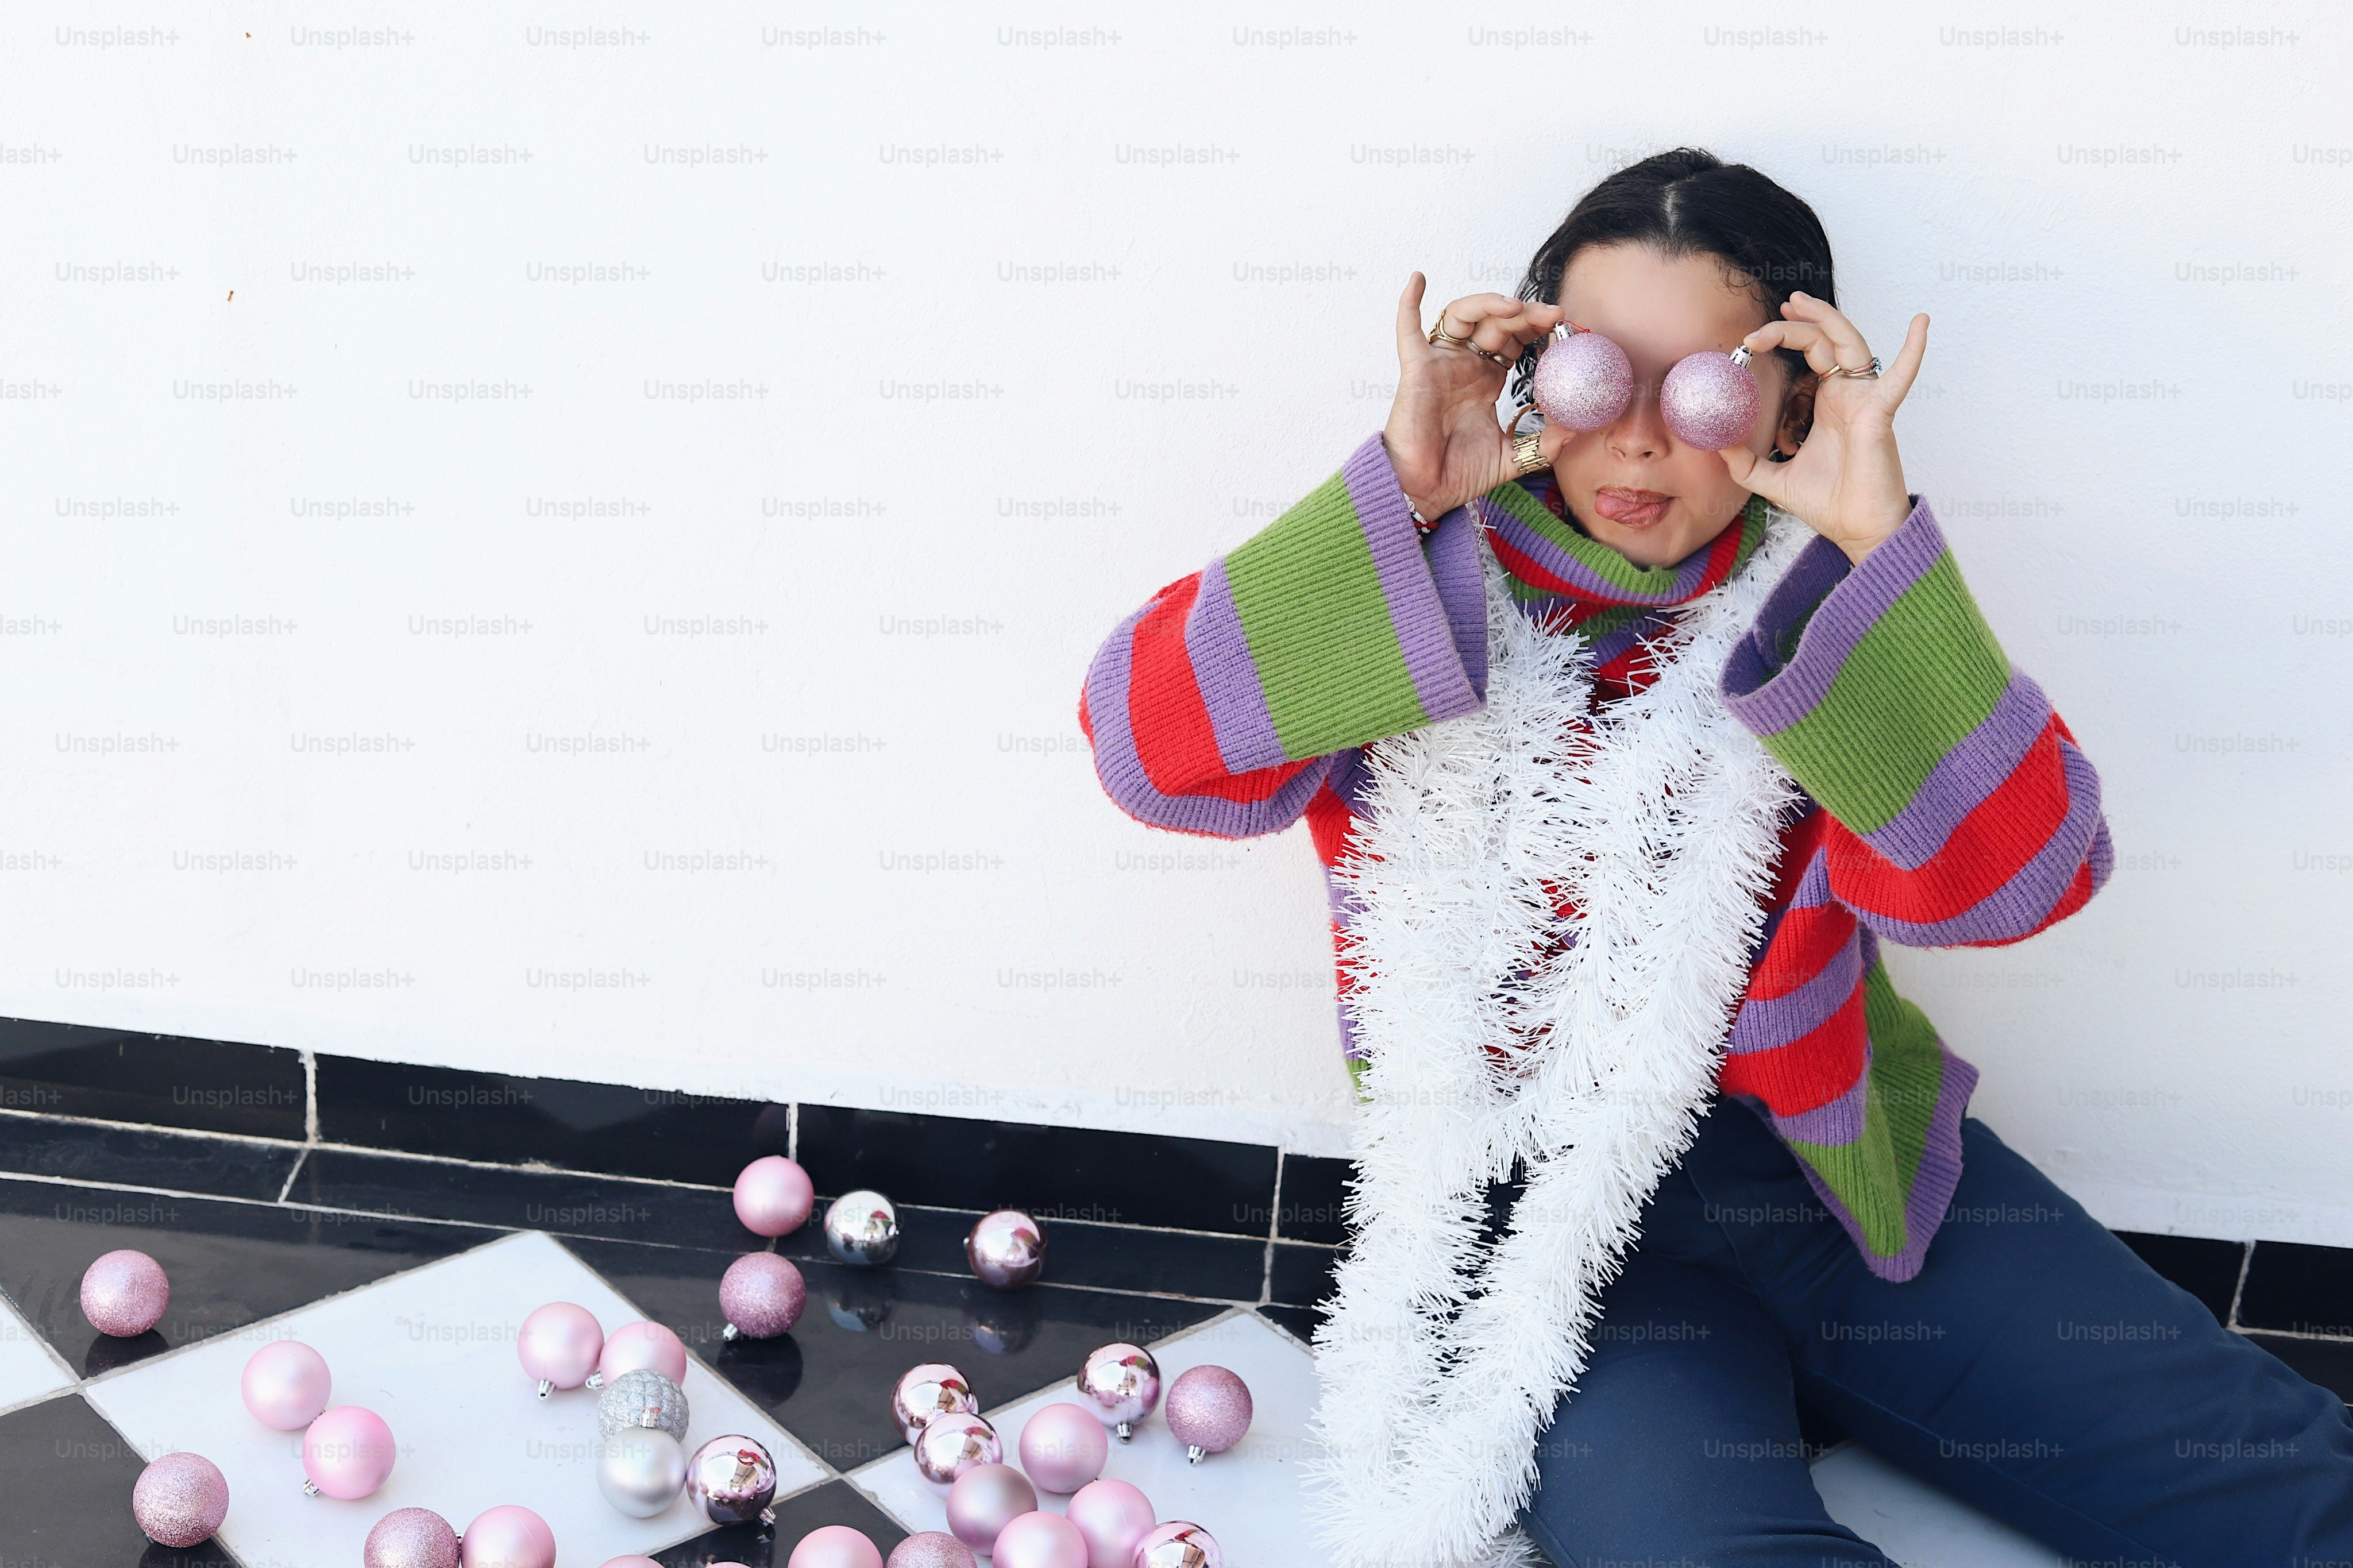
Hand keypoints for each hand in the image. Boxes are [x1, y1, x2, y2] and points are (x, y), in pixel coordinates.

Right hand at [1381, 274, 1569, 519]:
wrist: (1426, 492)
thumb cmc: (1459, 474)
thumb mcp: (1514, 457)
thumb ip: (1545, 444)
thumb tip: (1577, 428)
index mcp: (1486, 380)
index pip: (1516, 340)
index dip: (1539, 329)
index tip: (1567, 329)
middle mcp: (1464, 365)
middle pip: (1496, 323)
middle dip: (1525, 313)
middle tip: (1553, 315)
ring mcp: (1440, 364)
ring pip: (1463, 316)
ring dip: (1488, 304)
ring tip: (1514, 307)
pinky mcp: (1417, 370)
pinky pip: (1408, 330)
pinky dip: (1409, 303)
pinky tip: (1419, 279)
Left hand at [1716, 294, 1930, 562]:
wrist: (1857, 530)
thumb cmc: (1827, 502)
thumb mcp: (1771, 479)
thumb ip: (1744, 462)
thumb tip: (1715, 444)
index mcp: (1825, 403)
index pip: (1808, 355)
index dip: (1783, 338)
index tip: (1752, 339)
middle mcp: (1846, 395)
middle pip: (1825, 341)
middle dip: (1800, 320)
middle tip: (1778, 306)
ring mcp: (1864, 400)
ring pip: (1850, 344)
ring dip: (1827, 319)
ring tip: (1800, 301)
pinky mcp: (1879, 413)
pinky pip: (1900, 377)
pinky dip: (1913, 350)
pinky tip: (1921, 322)